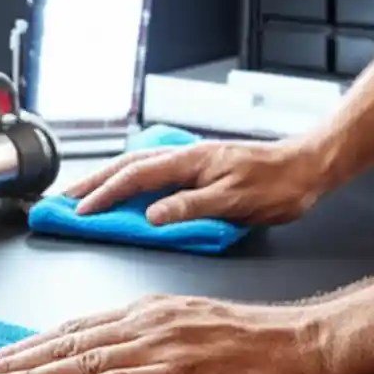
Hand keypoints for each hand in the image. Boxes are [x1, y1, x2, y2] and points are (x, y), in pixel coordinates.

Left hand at [0, 295, 334, 373]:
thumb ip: (153, 344)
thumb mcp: (196, 334)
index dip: (32, 345)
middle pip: (66, 341)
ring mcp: (160, 346)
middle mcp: (147, 321)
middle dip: (15, 359)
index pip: (76, 329)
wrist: (310, 349)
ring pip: (80, 359)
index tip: (0, 358)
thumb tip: (115, 364)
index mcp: (151, 312)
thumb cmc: (263, 346)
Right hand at [64, 137, 333, 225]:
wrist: (309, 166)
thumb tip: (150, 216)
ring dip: (106, 179)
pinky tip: (124, 188)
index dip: (103, 195)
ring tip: (83, 194)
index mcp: (189, 162)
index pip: (134, 178)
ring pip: (136, 166)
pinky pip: (152, 171)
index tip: (79, 212)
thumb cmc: (279, 184)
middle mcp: (184, 157)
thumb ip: (190, 208)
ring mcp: (191, 160)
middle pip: (126, 166)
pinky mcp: (198, 167)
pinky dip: (128, 179)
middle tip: (63, 200)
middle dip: (92, 182)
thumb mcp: (235, 202)